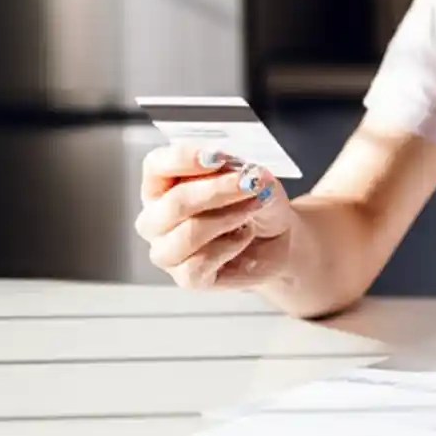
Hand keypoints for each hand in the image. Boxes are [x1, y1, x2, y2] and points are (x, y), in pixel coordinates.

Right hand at [135, 146, 294, 289]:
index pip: (156, 165)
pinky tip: (243, 236)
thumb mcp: (252, 177)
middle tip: (250, 184)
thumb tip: (232, 170)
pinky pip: (198, 264)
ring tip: (252, 208)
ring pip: (187, 235)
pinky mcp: (186, 278)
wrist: (279, 239)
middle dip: (216, 191)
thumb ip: (237, 172)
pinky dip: (229, 247)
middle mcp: (157, 218)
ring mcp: (167, 251)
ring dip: (227, 218)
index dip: (183, 159)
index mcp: (163, 185)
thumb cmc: (256, 203)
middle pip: (174, 203)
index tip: (217, 158)